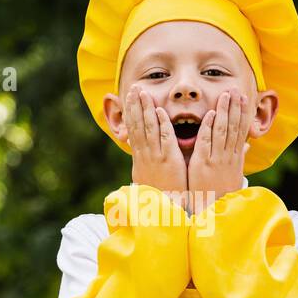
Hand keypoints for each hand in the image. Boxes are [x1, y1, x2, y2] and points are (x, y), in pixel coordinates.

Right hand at [120, 85, 187, 211]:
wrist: (164, 211)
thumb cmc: (159, 194)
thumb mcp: (147, 176)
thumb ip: (145, 161)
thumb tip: (139, 152)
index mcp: (141, 156)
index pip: (134, 129)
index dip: (131, 111)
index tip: (129, 96)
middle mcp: (145, 154)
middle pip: (138, 124)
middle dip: (135, 104)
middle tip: (134, 87)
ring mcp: (156, 156)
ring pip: (148, 127)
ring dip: (145, 108)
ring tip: (142, 92)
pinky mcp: (168, 160)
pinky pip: (165, 138)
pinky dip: (161, 124)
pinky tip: (159, 111)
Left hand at [187, 90, 248, 213]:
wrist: (212, 212)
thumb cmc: (220, 193)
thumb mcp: (233, 174)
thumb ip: (239, 156)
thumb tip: (247, 145)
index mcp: (234, 157)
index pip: (240, 130)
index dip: (242, 112)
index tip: (244, 97)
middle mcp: (227, 156)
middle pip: (233, 127)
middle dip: (235, 107)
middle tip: (236, 90)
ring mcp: (216, 159)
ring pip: (221, 130)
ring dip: (223, 111)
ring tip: (225, 95)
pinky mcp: (202, 164)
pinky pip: (205, 142)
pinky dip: (207, 127)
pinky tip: (209, 114)